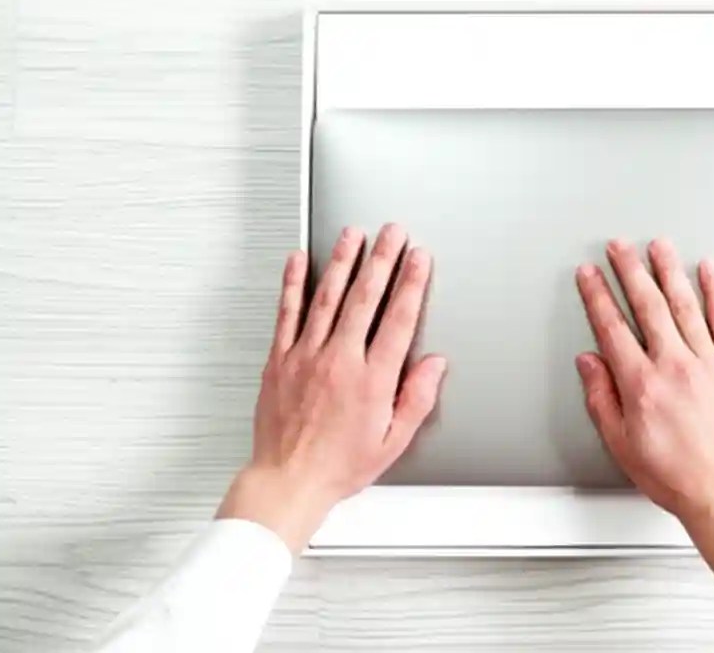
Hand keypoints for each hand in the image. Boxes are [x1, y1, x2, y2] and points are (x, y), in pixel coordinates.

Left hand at [217, 223, 446, 551]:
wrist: (287, 481)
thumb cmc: (338, 466)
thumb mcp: (393, 441)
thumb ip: (417, 399)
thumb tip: (434, 365)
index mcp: (372, 381)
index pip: (397, 319)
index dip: (411, 283)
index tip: (419, 259)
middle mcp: (339, 361)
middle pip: (365, 298)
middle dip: (382, 259)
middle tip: (393, 233)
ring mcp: (306, 357)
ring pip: (327, 297)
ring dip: (343, 261)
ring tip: (353, 234)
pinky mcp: (280, 360)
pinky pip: (287, 313)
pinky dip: (294, 284)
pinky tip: (300, 261)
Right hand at [575, 238, 713, 597]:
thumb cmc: (674, 474)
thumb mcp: (620, 443)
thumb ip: (601, 397)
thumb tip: (589, 362)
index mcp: (641, 385)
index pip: (612, 328)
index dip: (597, 297)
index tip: (588, 275)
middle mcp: (674, 366)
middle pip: (647, 305)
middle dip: (629, 271)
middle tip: (618, 247)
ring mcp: (708, 363)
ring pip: (684, 305)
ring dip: (668, 271)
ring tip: (657, 246)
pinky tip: (708, 270)